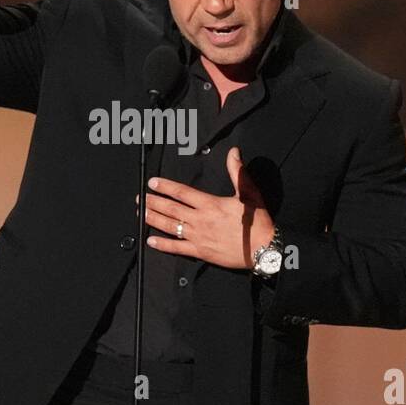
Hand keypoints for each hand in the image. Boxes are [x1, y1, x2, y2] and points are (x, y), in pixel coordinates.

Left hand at [139, 147, 274, 269]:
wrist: (264, 248)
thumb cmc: (258, 222)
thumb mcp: (249, 193)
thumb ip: (237, 172)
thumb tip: (234, 152)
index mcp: (210, 204)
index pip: (182, 192)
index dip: (165, 187)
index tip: (152, 183)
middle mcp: (201, 219)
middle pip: (171, 209)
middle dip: (154, 202)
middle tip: (141, 198)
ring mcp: (199, 237)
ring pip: (170, 226)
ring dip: (153, 219)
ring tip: (141, 214)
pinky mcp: (200, 252)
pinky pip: (177, 248)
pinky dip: (163, 245)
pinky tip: (151, 241)